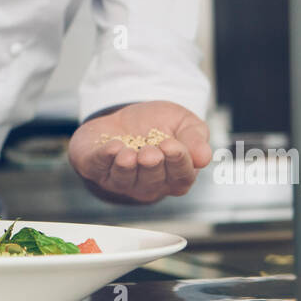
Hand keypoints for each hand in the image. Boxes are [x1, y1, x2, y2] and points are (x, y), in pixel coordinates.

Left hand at [68, 101, 213, 204]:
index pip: (181, 176)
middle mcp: (148, 184)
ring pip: (124, 180)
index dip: (177, 163)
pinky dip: (104, 158)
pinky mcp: (96, 168)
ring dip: (126, 168)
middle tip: (151, 153)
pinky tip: (112, 147)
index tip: (173, 146)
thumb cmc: (158, 125)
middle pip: (152, 182)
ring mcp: (120, 179)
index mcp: (174, 175)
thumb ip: (196, 137)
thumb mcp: (183, 123)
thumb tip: (204, 157)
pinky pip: (98, 168)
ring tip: (129, 155)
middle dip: (151, 167)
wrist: (124, 117)